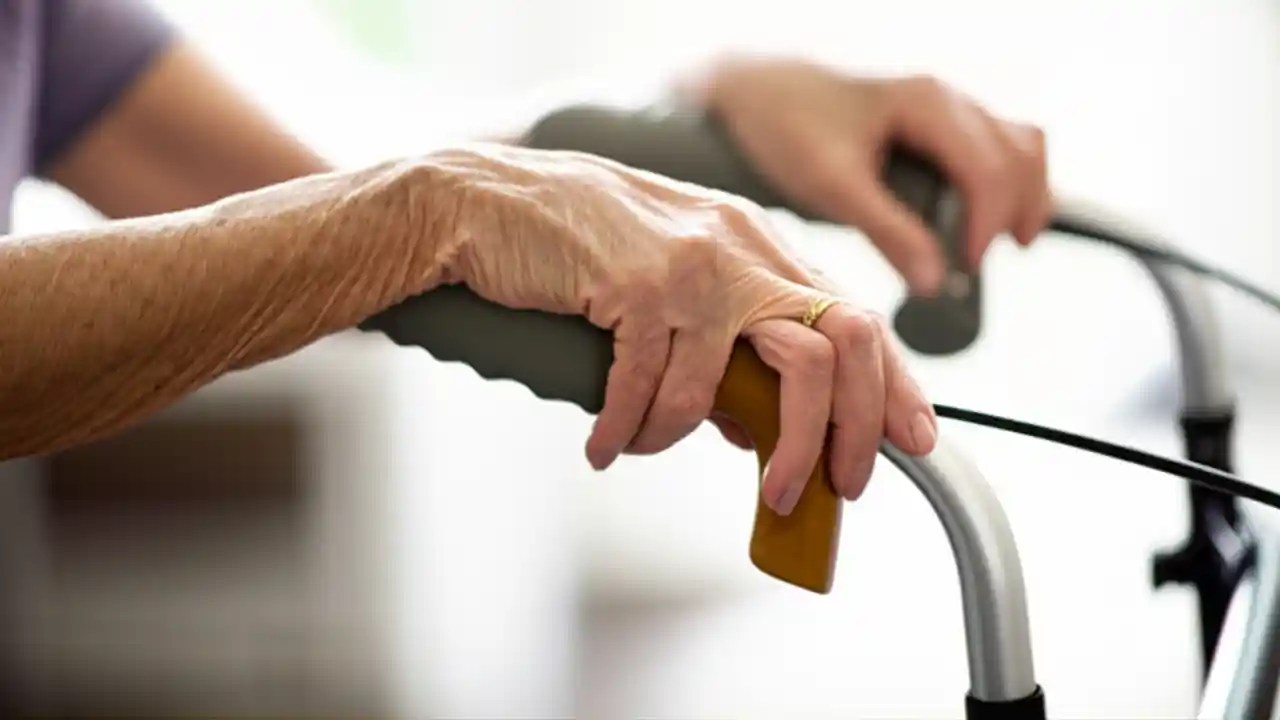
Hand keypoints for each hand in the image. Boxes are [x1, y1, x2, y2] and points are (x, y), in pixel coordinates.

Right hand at [422, 144, 937, 510]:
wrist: (494, 200)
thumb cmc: (586, 244)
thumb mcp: (676, 282)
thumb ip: (727, 346)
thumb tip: (757, 428)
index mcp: (762, 247)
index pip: (857, 319)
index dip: (893, 387)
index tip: (912, 444)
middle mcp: (741, 249)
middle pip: (832, 350)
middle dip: (831, 434)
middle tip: (807, 490)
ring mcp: (691, 265)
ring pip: (733, 387)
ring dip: (691, 441)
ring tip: (647, 448)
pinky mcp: (635, 285)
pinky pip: (650, 389)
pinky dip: (629, 431)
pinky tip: (606, 445)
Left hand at [688, 56, 1051, 295]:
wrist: (756, 94)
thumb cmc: (787, 128)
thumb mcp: (834, 187)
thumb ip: (889, 233)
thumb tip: (935, 283)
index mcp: (929, 103)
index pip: (990, 168)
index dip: (987, 225)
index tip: (966, 270)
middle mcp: (949, 98)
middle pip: (1020, 156)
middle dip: (1010, 216)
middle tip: (973, 267)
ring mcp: (950, 108)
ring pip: (1022, 147)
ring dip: (1024, 197)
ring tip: (1001, 246)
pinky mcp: (942, 123)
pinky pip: (1002, 147)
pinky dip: (1010, 184)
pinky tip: (989, 222)